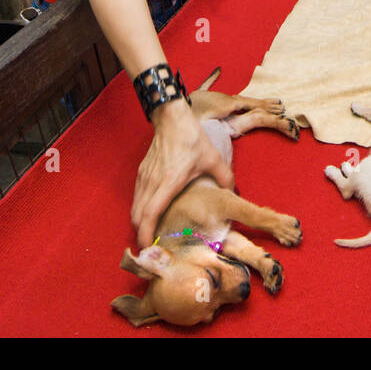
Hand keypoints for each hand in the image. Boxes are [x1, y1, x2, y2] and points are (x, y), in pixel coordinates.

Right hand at [131, 98, 234, 247]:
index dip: (146, 235)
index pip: (150, 214)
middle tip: (152, 251)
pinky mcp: (142, 173)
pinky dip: (140, 212)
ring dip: (140, 225)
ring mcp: (144, 178)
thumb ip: (225, 178)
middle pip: (137, 217)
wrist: (171, 117)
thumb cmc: (191, 138)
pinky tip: (151, 217)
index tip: (148, 250)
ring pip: (135, 209)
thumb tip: (235, 194)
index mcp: (168, 183)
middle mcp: (152, 183)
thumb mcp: (214, 158)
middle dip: (141, 236)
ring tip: (150, 238)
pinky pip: (137, 199)